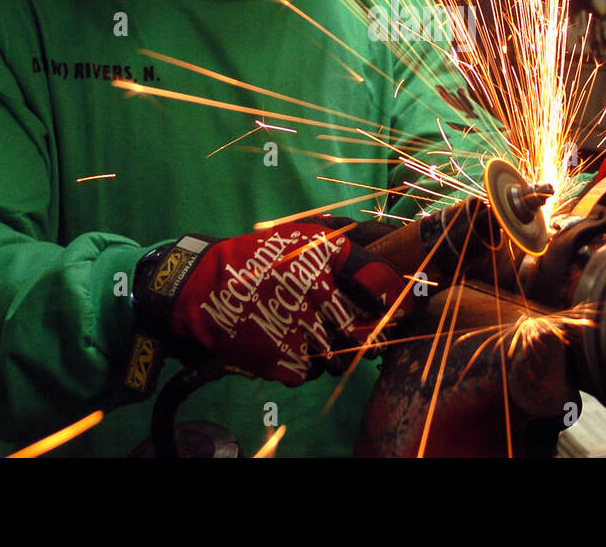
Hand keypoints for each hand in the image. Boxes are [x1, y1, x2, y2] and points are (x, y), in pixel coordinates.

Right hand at [136, 222, 413, 386]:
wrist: (201, 286)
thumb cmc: (257, 256)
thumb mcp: (302, 234)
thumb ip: (348, 239)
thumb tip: (393, 241)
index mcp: (326, 254)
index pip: (382, 282)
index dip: (398, 298)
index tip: (405, 306)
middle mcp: (317, 290)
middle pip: (366, 328)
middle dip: (368, 335)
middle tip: (365, 335)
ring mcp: (299, 325)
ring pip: (340, 356)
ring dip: (335, 353)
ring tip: (320, 340)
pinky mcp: (280, 356)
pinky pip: (311, 372)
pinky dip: (306, 366)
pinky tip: (295, 349)